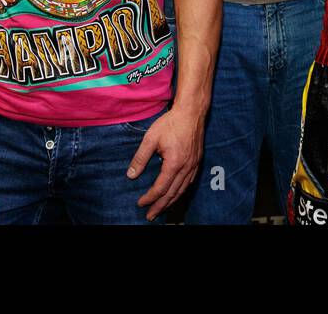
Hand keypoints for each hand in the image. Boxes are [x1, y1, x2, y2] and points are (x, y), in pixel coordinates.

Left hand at [130, 106, 204, 220]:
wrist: (191, 111)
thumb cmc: (171, 123)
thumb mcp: (150, 138)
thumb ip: (140, 158)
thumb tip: (131, 175)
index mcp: (174, 164)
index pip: (160, 188)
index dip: (150, 198)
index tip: (140, 203)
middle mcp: (186, 167)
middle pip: (172, 193)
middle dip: (160, 206)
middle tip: (151, 216)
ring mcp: (194, 165)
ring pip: (182, 189)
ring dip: (171, 201)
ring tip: (162, 209)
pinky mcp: (197, 161)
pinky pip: (189, 182)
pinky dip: (181, 191)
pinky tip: (176, 193)